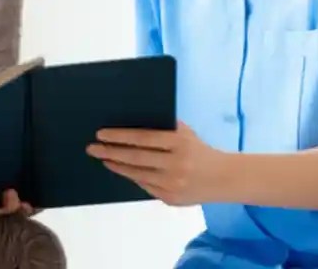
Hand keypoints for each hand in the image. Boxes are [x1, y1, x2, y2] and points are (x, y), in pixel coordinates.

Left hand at [87, 121, 227, 205]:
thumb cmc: (199, 150)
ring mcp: (174, 184)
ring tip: (103, 158)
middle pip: (135, 158)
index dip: (119, 136)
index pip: (142, 138)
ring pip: (136, 175)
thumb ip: (162, 126)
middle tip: (92, 148)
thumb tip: (128, 120)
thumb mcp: (185, 132)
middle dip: (110, 152)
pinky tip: (121, 169)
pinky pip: (145, 186)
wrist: (225, 178)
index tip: (101, 133)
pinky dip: (131, 177)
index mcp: (179, 143)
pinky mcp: (171, 199)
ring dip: (116, 166)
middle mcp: (176, 164)